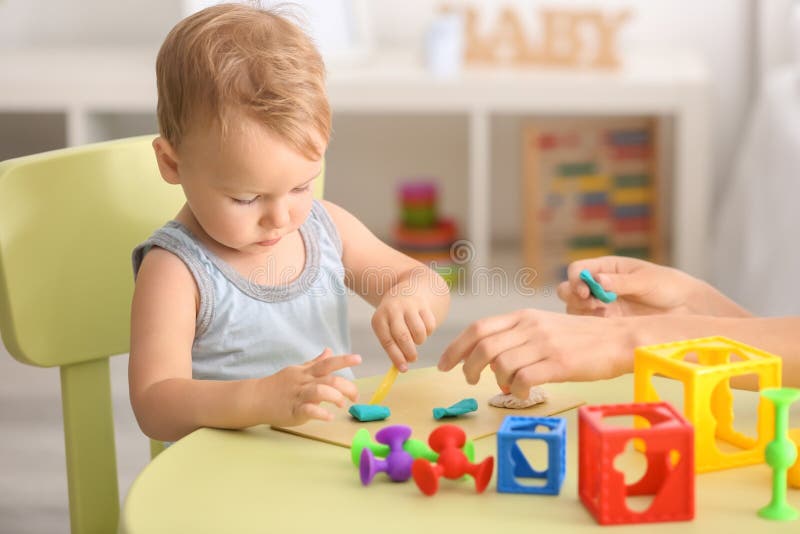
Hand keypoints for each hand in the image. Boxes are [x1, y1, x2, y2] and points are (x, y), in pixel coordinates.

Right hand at [256, 348, 360, 426]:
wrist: (254, 398)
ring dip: (335, 397)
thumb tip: (330, 351)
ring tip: (342, 404)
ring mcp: (298, 395)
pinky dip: (321, 413)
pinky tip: (329, 417)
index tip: (359, 359)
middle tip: (355, 396)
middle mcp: (304, 382)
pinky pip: (308, 410)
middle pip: (329, 379)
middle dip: (347, 386)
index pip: (327, 363)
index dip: (343, 360)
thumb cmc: (279, 385)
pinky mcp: (292, 410)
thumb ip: (315, 362)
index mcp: (306, 372)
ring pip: (319, 391)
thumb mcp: (298, 370)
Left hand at [372, 294, 436, 371]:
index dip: (396, 357)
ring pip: (419, 332)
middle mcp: (392, 310)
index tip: (403, 369)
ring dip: (420, 340)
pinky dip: (429, 331)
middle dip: (409, 352)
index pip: (387, 341)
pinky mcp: (423, 304)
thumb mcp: (388, 326)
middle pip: (403, 337)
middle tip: (413, 359)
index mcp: (379, 318)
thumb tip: (402, 367)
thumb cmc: (396, 315)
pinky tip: (423, 325)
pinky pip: (430, 325)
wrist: (409, 288)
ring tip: (416, 337)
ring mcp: (408, 305)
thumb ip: (393, 345)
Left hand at [438, 309, 632, 397]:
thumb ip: (517, 338)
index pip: (478, 329)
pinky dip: (516, 391)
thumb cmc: (582, 338)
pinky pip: (523, 380)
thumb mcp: (545, 327)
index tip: (444, 365)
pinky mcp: (560, 364)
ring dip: (496, 381)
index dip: (455, 347)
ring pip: (501, 365)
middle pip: (483, 347)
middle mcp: (530, 327)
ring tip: (506, 387)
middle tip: (469, 381)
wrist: (620, 339)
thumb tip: (491, 364)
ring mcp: (544, 345)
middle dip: (467, 367)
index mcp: (523, 316)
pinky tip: (523, 394)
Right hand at [557, 256, 698, 316]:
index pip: (578, 269)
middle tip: (591, 303)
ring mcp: (602, 307)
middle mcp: (599, 287)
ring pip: (574, 309)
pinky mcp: (608, 325)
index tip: (586, 290)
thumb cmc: (669, 286)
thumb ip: (621, 282)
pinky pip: (589, 326)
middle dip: (574, 296)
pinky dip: (592, 326)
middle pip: (569, 289)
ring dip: (582, 312)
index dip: (576, 279)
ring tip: (602, 314)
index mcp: (607, 268)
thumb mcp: (646, 280)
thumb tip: (597, 281)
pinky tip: (607, 326)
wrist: (689, 309)